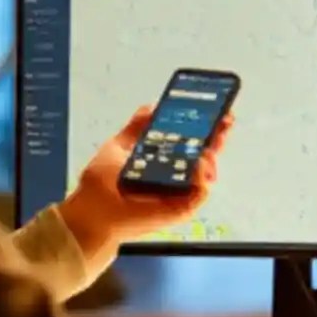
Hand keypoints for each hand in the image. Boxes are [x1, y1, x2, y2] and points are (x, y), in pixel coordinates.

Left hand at [58, 106, 233, 250]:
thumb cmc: (101, 183)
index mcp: (163, 162)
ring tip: (210, 143)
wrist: (91, 210)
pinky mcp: (180, 209)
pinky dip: (204, 177)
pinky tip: (199, 163)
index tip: (216, 110)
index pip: (189, 142)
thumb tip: (152, 106)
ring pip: (208, 174)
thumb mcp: (119, 146)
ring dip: (213, 155)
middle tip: (225, 120)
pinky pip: (200, 192)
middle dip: (217, 137)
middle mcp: (175, 178)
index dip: (204, 127)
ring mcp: (179, 193)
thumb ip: (137, 128)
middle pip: (205, 155)